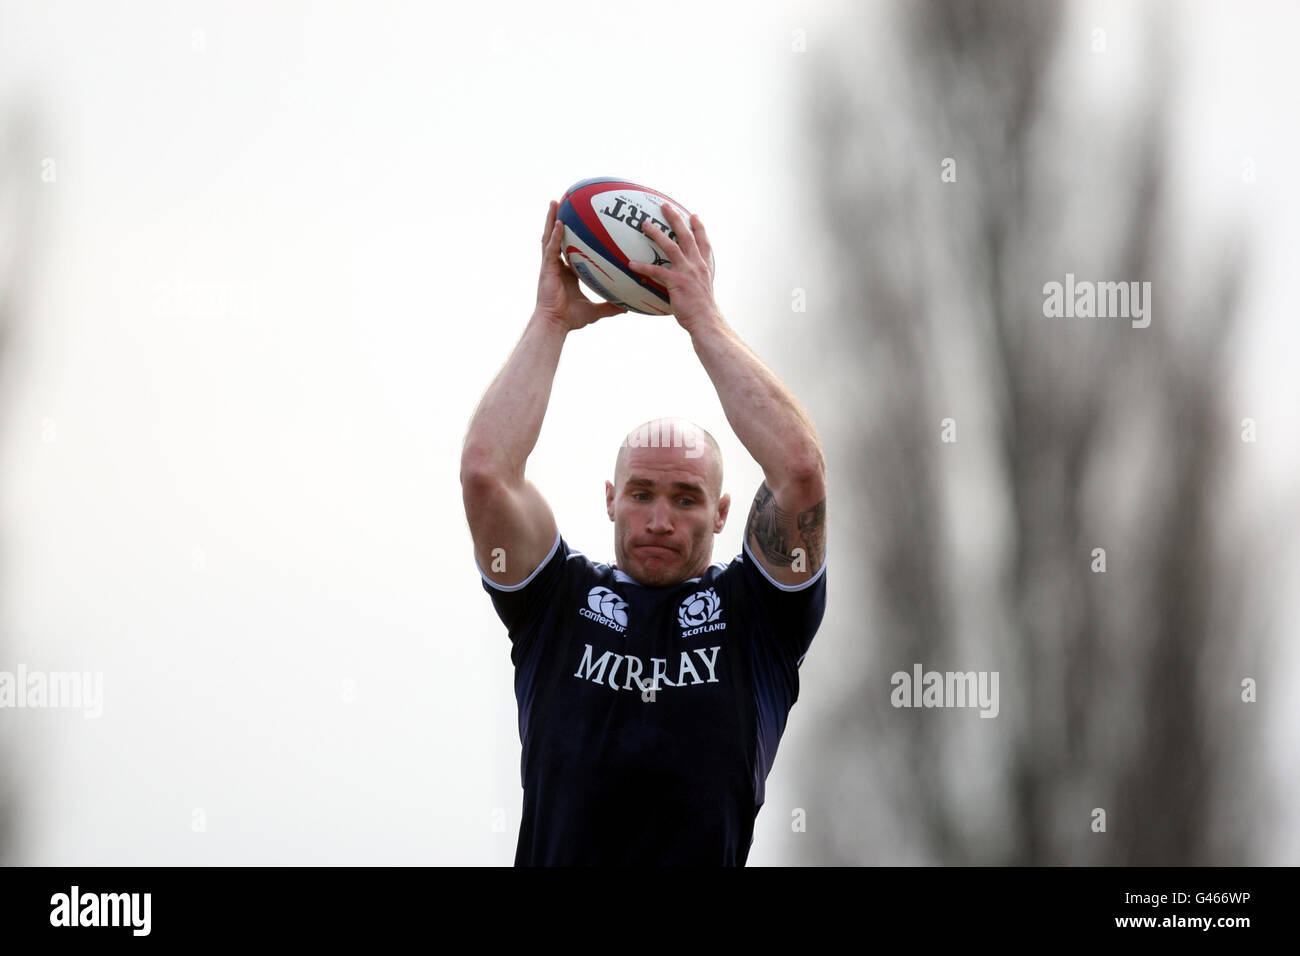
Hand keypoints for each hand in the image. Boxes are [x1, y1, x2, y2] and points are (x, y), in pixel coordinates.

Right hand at [535, 200, 627, 331]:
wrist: (555, 324)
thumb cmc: (570, 318)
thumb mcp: (594, 310)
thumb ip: (609, 307)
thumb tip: (626, 307)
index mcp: (566, 272)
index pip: (568, 249)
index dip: (570, 236)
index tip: (577, 224)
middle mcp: (556, 265)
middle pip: (556, 237)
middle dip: (558, 219)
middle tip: (564, 202)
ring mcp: (549, 265)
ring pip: (549, 237)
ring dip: (551, 219)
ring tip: (555, 201)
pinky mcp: (546, 269)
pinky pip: (551, 248)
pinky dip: (555, 235)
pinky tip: (560, 222)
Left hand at [626, 203, 720, 332]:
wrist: (706, 322)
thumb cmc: (702, 312)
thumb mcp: (702, 292)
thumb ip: (694, 283)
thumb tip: (685, 285)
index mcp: (704, 267)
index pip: (703, 242)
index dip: (699, 228)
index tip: (694, 216)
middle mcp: (697, 265)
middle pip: (687, 236)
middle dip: (677, 219)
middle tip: (666, 206)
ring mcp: (687, 272)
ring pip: (671, 246)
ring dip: (657, 233)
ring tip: (645, 224)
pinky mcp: (676, 282)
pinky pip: (656, 271)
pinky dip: (643, 267)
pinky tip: (631, 264)